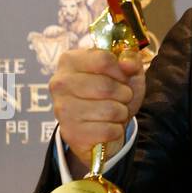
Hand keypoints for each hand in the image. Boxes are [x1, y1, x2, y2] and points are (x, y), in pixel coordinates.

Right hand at [50, 45, 148, 165]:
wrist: (100, 128)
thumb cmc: (111, 95)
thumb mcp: (126, 73)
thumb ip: (131, 60)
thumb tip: (128, 63)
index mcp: (69, 60)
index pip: (104, 59)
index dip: (121, 72)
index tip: (122, 78)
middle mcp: (60, 83)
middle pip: (106, 86)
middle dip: (124, 94)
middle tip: (121, 98)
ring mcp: (63, 109)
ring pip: (110, 110)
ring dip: (121, 113)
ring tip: (114, 112)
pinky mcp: (71, 133)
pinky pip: (108, 130)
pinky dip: (116, 130)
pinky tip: (107, 126)